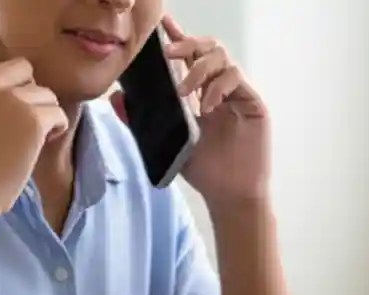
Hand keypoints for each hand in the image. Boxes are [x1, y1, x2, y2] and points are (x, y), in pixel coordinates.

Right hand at [0, 58, 69, 219]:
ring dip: (45, 116)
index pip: (7, 69)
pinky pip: (59, 114)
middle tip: (24, 125)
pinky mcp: (33, 117)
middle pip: (27, 72)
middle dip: (32, 95)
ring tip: (30, 140)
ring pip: (47, 94)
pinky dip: (56, 130)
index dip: (14, 93)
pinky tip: (40, 145)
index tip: (6, 120)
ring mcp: (11, 98)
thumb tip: (26, 82)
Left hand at [114, 16, 269, 206]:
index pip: (188, 56)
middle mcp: (219, 87)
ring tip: (184, 91)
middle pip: (207, 47)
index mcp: (199, 91)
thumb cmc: (204, 170)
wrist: (229, 196)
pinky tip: (206, 106)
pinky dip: (217, 86)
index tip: (160, 24)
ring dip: (199, 68)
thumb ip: (142, 120)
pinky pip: (236, 77)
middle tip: (168, 54)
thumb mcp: (166, 142)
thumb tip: (115, 98)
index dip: (176, 36)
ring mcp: (237, 93)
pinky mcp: (253, 102)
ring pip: (222, 56)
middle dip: (186, 43)